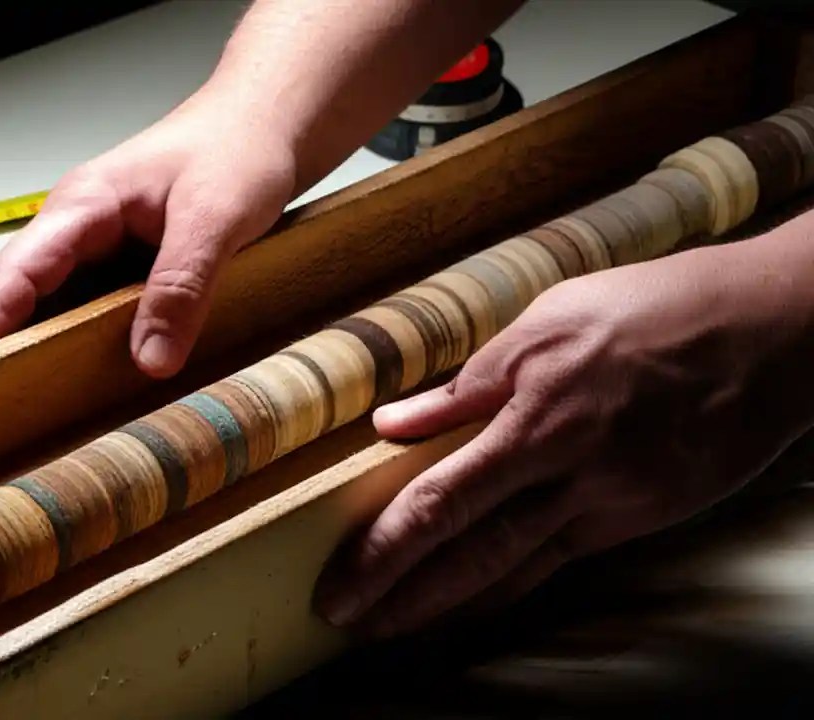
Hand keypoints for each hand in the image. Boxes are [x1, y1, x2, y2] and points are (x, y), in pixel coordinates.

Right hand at [0, 90, 297, 378]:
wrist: (265, 124)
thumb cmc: (237, 149)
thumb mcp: (216, 219)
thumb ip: (181, 287)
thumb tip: (150, 359)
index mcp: (83, 207)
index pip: (13, 273)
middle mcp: (76, 227)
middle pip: (10, 291)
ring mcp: (95, 246)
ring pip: (42, 303)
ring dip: (22, 348)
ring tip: (7, 409)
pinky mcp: (120, 264)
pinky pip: (81, 308)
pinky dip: (68, 343)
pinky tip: (72, 381)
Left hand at [314, 232, 813, 636]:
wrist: (774, 332)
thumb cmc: (656, 310)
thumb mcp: (547, 323)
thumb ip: (467, 384)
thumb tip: (393, 423)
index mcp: (539, 423)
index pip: (440, 503)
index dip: (384, 552)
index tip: (341, 586)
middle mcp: (573, 479)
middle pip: (471, 556)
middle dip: (404, 598)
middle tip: (350, 624)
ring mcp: (611, 506)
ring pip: (516, 571)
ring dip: (451, 604)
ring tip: (398, 625)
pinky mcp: (640, 517)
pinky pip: (560, 560)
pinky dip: (511, 584)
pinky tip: (479, 597)